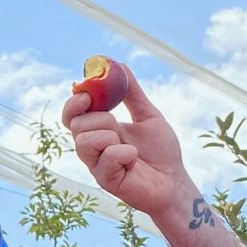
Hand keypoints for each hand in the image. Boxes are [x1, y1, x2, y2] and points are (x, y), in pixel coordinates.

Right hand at [62, 72, 191, 224]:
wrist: (174, 181)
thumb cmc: (161, 152)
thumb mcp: (148, 115)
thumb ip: (132, 93)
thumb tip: (119, 65)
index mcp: (99, 131)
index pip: (72, 114)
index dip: (74, 101)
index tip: (87, 92)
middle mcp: (93, 148)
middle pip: (74, 125)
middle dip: (97, 117)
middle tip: (115, 121)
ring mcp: (97, 165)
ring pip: (85, 141)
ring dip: (110, 136)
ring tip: (130, 146)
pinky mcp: (106, 181)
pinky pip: (108, 157)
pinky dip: (126, 153)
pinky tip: (135, 160)